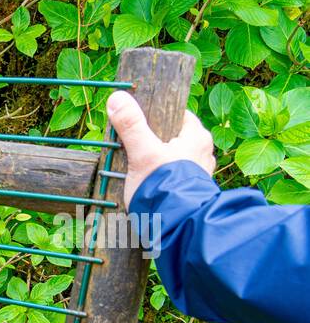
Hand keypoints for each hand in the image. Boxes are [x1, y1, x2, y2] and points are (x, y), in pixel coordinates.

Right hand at [106, 90, 215, 205]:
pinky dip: (163, 182)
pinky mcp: (193, 193)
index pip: (178, 116)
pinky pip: (176, 180)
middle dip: (155, 144)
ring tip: (138, 174)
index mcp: (197, 137)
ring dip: (158, 165)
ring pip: (175, 161)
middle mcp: (204, 153)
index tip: (140, 124)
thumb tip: (117, 97)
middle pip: (175, 139)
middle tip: (133, 150)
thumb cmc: (164, 186)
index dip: (158, 118)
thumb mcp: (142, 152)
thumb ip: (131, 126)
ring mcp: (200, 174)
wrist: (179, 225)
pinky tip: (149, 189)